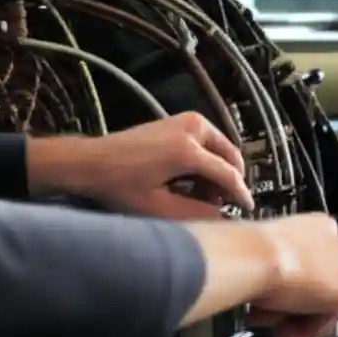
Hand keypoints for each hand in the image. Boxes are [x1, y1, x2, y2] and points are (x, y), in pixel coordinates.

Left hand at [28, 112, 254, 219]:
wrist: (90, 162)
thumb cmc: (119, 186)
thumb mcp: (158, 207)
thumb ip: (196, 213)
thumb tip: (222, 215)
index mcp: (188, 151)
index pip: (228, 174)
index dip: (240, 194)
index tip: (247, 207)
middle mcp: (192, 129)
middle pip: (229, 156)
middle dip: (229, 180)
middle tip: (220, 203)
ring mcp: (186, 120)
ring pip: (220, 148)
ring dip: (217, 170)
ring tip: (202, 193)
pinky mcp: (179, 120)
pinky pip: (207, 141)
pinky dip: (207, 159)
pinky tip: (191, 179)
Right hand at [248, 213, 337, 336]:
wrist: (255, 256)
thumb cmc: (249, 250)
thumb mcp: (266, 253)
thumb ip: (279, 267)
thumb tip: (274, 290)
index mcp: (320, 226)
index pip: (316, 262)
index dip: (294, 285)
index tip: (277, 295)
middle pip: (321, 285)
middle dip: (297, 305)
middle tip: (269, 313)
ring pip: (324, 305)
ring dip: (297, 319)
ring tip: (270, 321)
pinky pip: (325, 322)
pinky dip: (303, 331)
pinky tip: (282, 329)